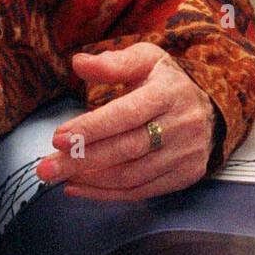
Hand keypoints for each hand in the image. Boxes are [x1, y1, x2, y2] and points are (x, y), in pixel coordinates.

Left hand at [36, 42, 216, 201]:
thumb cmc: (165, 83)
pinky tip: (80, 187)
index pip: (126, 114)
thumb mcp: (144, 60)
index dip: (91, 128)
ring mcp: (186, 154)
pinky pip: (142, 192)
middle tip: (46, 169)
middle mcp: (182, 125)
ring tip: (60, 177)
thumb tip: (78, 62)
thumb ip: (112, 63)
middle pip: (126, 149)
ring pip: (133, 176)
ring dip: (91, 180)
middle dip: (81, 160)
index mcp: (168, 93)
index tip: (57, 138)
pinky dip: (107, 194)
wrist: (209, 109)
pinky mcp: (186, 175)